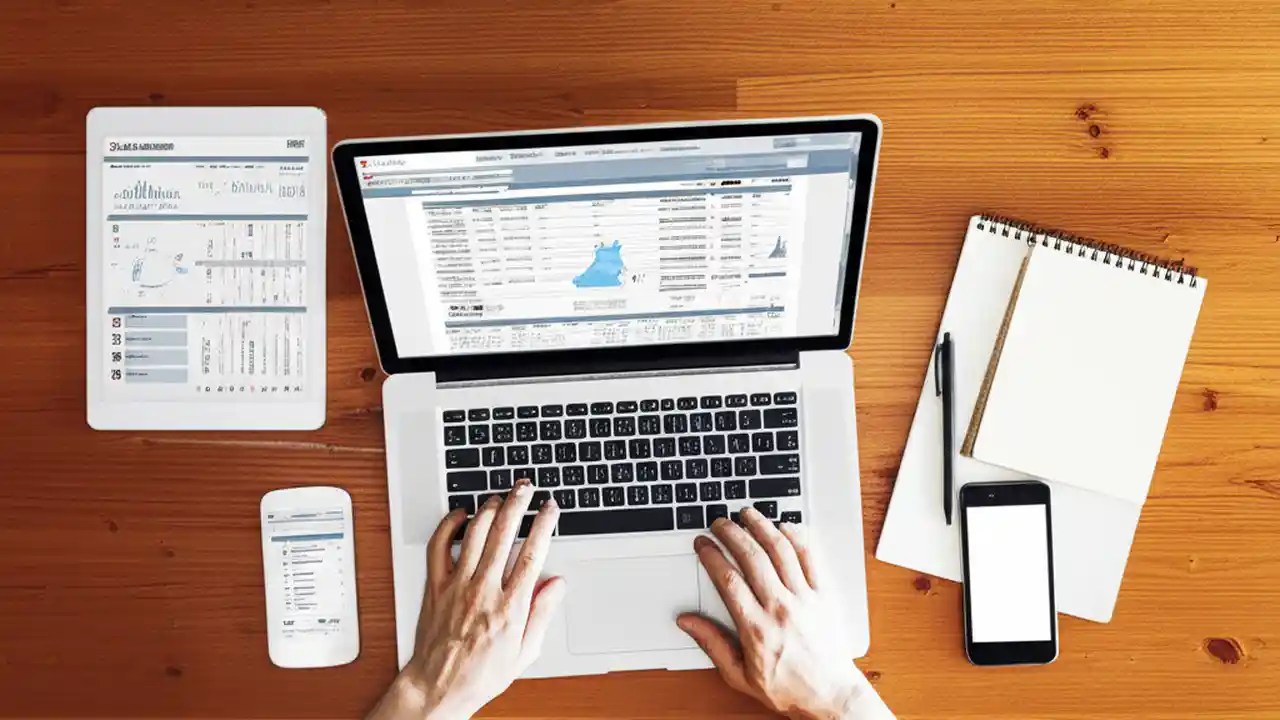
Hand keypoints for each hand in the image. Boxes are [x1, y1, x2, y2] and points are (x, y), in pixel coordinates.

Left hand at [368, 480, 564, 719]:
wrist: (439, 687)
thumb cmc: (481, 674)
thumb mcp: (525, 652)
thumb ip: (542, 614)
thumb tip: (557, 584)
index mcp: (510, 607)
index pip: (531, 554)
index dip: (543, 525)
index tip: (550, 508)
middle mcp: (483, 590)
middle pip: (503, 534)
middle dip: (518, 504)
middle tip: (526, 487)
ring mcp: (456, 585)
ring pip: (474, 534)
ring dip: (488, 509)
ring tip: (500, 497)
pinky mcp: (435, 586)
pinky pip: (438, 546)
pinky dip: (448, 526)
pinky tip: (460, 515)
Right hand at [677, 509, 890, 719]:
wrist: (829, 694)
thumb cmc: (787, 687)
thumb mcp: (739, 675)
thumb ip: (712, 644)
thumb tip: (687, 622)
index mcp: (757, 628)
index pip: (729, 580)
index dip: (712, 556)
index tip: (702, 544)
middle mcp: (781, 608)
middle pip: (753, 558)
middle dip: (732, 533)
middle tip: (720, 522)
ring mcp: (806, 599)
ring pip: (782, 551)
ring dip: (762, 526)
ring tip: (748, 514)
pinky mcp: (825, 595)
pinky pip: (812, 558)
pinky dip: (798, 537)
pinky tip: (785, 526)